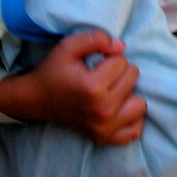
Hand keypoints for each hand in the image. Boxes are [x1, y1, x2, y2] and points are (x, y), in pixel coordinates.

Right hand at [0, 29, 146, 144]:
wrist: (37, 98)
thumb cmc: (54, 69)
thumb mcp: (69, 45)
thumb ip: (96, 38)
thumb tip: (121, 46)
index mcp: (93, 87)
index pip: (122, 62)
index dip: (109, 57)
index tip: (95, 62)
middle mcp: (102, 110)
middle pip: (133, 79)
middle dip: (120, 72)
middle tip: (102, 75)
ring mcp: (105, 128)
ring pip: (140, 104)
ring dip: (129, 93)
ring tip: (112, 90)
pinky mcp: (105, 138)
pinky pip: (135, 130)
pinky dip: (131, 118)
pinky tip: (119, 108)